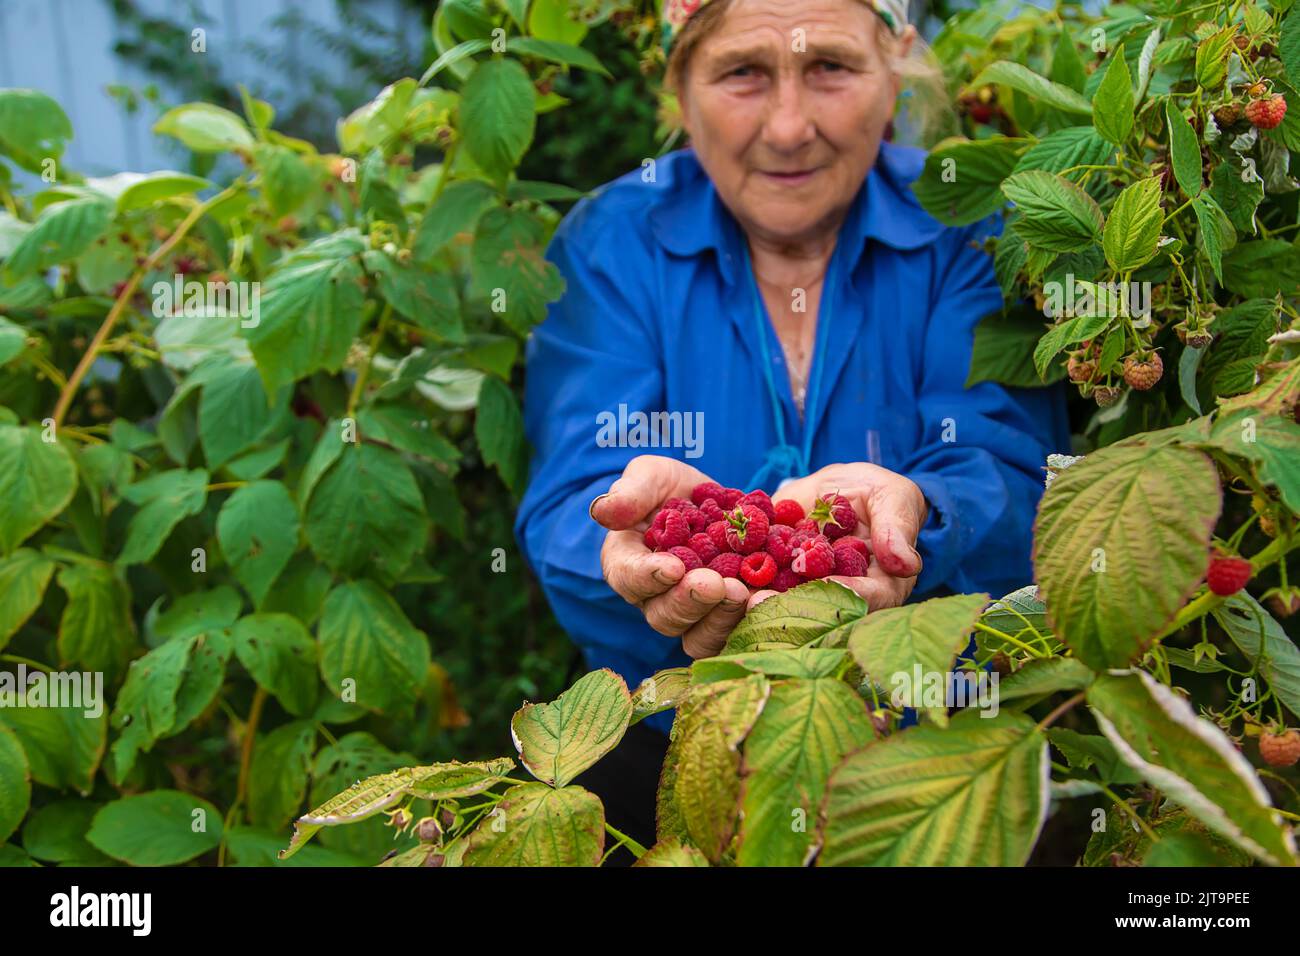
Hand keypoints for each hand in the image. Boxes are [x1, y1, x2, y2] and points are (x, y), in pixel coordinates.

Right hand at [591, 455, 750, 658]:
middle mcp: (655, 598)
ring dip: (719, 618)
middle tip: (714, 583)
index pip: (628, 578)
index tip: (672, 567)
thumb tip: (602, 511)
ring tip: (741, 593)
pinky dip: (750, 620)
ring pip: (698, 636)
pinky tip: (766, 600)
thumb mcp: (649, 476)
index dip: (648, 577)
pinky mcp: (724, 616)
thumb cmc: (669, 488)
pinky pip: (733, 631)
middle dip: (690, 601)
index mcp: (626, 564)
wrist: (713, 503)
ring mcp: (692, 613)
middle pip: (664, 616)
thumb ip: (630, 493)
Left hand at [748, 463, 928, 612]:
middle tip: (756, 601)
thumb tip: (906, 563)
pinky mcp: (772, 581)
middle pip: (816, 614)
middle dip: (787, 608)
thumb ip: (896, 527)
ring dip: (754, 604)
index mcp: (877, 587)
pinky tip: (715, 578)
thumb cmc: (877, 494)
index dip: (840, 594)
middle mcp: (837, 599)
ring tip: (733, 593)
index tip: (817, 586)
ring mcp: (802, 594)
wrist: (837, 488)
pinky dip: (734, 584)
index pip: (862, 599)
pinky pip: (754, 587)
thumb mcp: (892, 498)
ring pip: (780, 609)